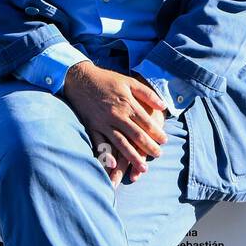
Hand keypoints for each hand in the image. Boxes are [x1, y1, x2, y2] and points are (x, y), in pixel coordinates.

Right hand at [62, 61, 167, 186]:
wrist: (81, 78)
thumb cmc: (107, 80)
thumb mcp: (129, 81)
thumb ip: (147, 94)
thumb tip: (163, 105)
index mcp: (127, 104)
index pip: (146, 123)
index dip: (157, 133)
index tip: (164, 141)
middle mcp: (117, 115)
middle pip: (136, 135)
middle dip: (149, 147)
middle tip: (159, 155)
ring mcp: (103, 122)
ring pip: (121, 143)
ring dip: (133, 156)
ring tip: (143, 168)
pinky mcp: (92, 126)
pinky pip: (99, 143)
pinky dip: (106, 154)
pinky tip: (114, 165)